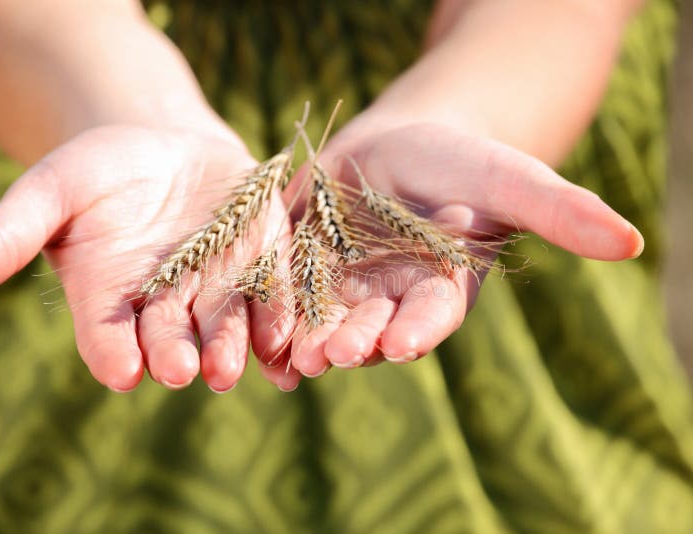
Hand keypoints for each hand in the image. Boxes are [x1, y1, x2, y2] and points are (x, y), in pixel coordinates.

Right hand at [0, 124, 294, 392]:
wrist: (164, 143)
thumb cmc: (96, 168)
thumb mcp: (48, 191)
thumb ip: (3, 238)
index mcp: (109, 299)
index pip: (107, 336)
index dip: (112, 352)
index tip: (120, 369)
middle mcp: (165, 307)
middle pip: (172, 339)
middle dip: (178, 355)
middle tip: (183, 372)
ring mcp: (216, 291)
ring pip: (226, 328)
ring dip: (233, 348)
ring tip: (234, 367)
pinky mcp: (261, 267)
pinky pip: (274, 299)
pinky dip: (281, 322)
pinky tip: (290, 344)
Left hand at [261, 115, 642, 386]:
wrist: (396, 145)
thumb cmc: (457, 159)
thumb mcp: (505, 175)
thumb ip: (557, 209)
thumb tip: (632, 243)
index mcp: (437, 286)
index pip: (432, 314)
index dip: (420, 328)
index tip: (406, 342)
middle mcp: (388, 300)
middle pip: (370, 327)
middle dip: (355, 341)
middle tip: (336, 353)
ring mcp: (341, 291)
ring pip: (321, 322)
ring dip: (306, 341)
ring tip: (293, 356)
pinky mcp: (300, 273)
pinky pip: (282, 301)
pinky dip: (270, 320)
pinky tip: (256, 342)